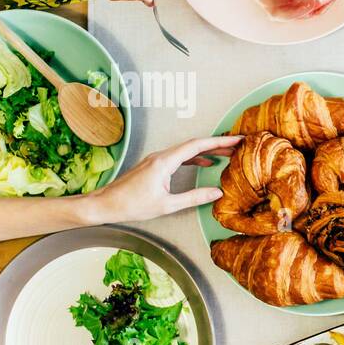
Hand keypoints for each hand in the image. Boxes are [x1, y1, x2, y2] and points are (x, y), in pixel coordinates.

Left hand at [84, 136, 240, 222]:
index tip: (236, 139)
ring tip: (226, 154)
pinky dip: (195, 158)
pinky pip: (179, 157)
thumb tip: (217, 193)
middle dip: (217, 144)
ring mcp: (157, 159)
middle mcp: (161, 156)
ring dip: (207, 151)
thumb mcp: (167, 205)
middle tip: (237, 145)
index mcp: (165, 161)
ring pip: (187, 150)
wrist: (106, 204)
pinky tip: (204, 164)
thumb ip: (194, 197)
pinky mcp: (154, 165)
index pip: (197, 146)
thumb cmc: (132, 205)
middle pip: (194, 145)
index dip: (219, 142)